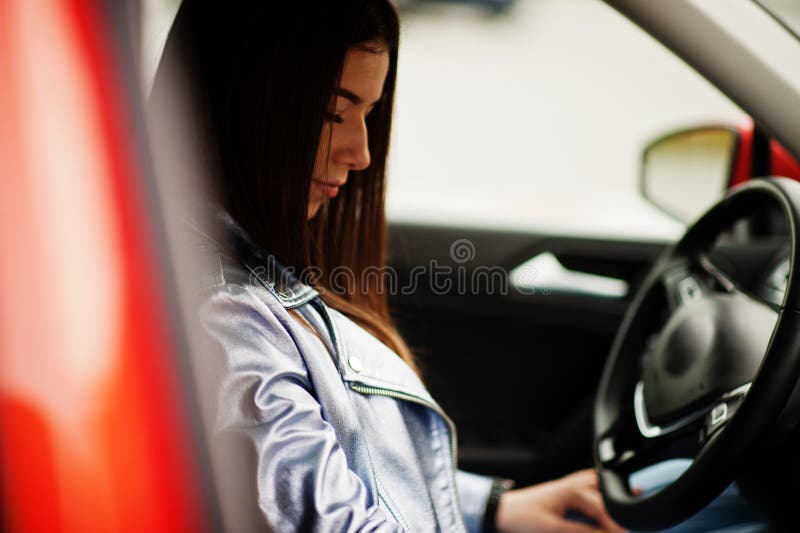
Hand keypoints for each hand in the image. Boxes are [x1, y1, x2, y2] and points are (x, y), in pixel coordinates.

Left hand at [495, 469, 624, 532]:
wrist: (503, 510)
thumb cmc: (523, 518)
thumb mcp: (552, 530)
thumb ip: (582, 532)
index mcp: (573, 490)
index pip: (605, 508)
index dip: (618, 525)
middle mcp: (576, 482)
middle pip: (608, 494)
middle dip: (620, 510)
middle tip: (633, 525)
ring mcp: (572, 483)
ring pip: (602, 487)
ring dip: (613, 500)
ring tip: (628, 512)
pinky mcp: (569, 488)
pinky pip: (593, 487)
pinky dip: (604, 496)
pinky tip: (610, 504)